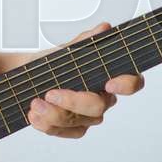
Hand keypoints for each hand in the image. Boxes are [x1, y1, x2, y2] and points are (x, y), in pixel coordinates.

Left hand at [26, 21, 145, 137]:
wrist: (30, 78)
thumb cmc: (54, 64)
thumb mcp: (66, 51)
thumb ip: (85, 42)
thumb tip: (103, 29)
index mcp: (108, 77)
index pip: (131, 82)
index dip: (126, 85)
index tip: (109, 83)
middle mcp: (103, 98)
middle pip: (98, 107)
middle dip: (73, 101)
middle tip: (50, 93)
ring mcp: (90, 116)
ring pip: (79, 122)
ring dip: (53, 114)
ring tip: (35, 103)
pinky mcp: (75, 128)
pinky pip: (65, 132)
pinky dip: (48, 125)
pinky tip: (35, 116)